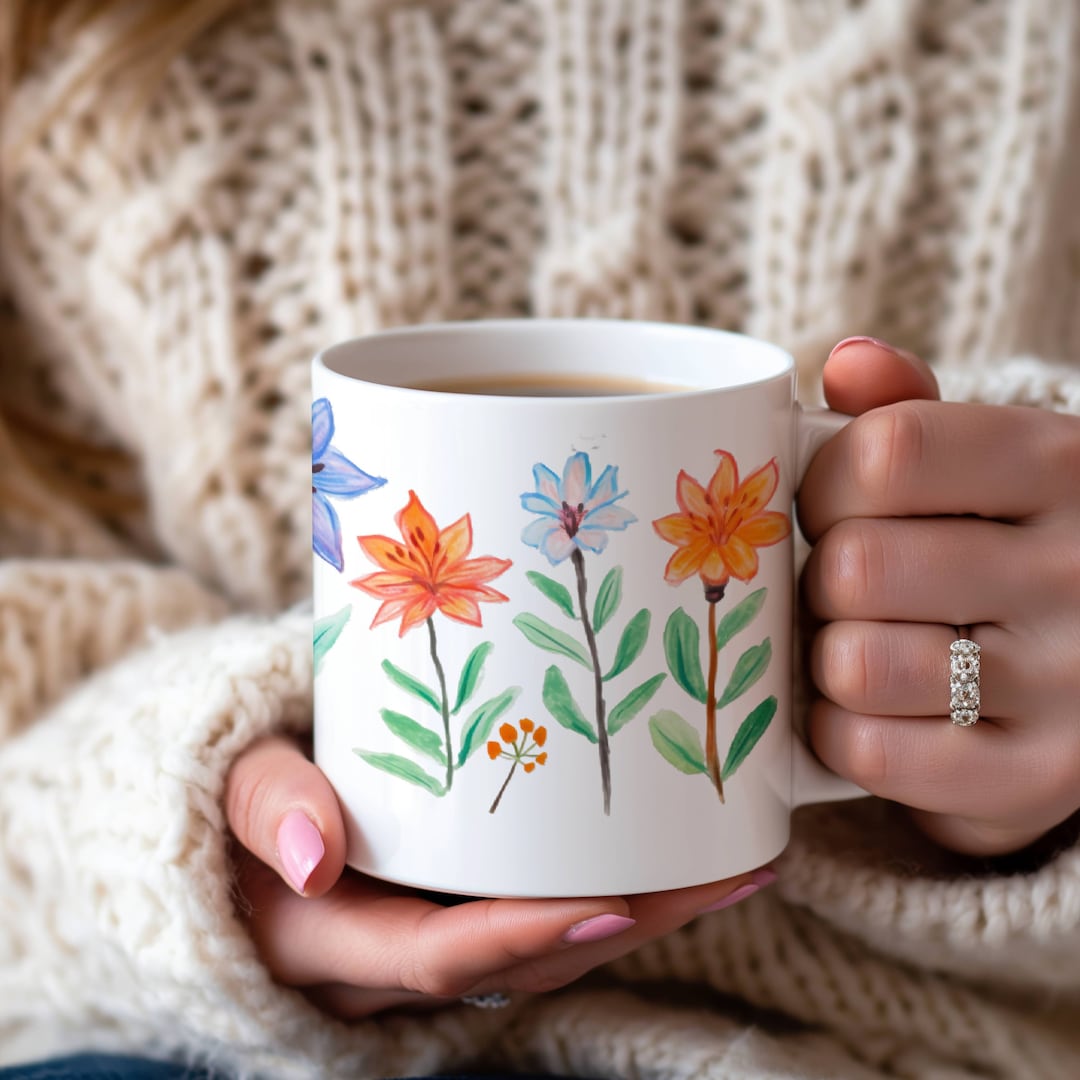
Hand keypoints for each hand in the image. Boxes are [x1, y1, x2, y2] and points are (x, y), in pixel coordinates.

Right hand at [224, 735, 774, 1017]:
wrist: (236, 823)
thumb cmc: (236, 795)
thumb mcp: (232, 785)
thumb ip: (264, 804)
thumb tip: (312, 856)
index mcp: (332, 941)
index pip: (438, 956)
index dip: (523, 939)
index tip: (611, 910)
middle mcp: (396, 958)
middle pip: (524, 959)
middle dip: (629, 924)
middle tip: (726, 874)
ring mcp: (435, 935)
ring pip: (547, 944)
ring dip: (644, 910)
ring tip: (735, 862)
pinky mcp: (461, 903)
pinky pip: (542, 911)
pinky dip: (613, 889)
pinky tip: (675, 851)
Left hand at [798, 337, 1079, 856]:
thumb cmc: (1002, 541)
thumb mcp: (980, 460)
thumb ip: (909, 410)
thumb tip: (850, 363)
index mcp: (1060, 464)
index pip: (886, 452)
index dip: (822, 485)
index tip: (829, 508)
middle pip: (857, 567)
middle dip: (821, 581)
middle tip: (844, 588)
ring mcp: (1071, 684)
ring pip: (858, 665)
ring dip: (828, 660)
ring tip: (860, 646)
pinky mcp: (1038, 779)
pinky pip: (873, 754)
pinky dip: (840, 733)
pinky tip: (867, 712)